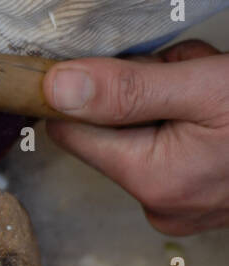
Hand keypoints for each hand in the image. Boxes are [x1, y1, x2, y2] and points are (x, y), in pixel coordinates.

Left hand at [45, 40, 228, 234]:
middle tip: (188, 70)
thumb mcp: (206, 87)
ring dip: (167, 96)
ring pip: (140, 129)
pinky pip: (170, 143)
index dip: (83, 88)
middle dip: (138, 88)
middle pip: (107, 126)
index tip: (116, 61)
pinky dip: (187, 116)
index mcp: (154, 181)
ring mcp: (183, 204)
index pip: (70, 129)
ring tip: (216, 85)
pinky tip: (222, 111)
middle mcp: (162, 203)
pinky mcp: (201, 196)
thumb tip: (54, 89)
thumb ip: (127, 88)